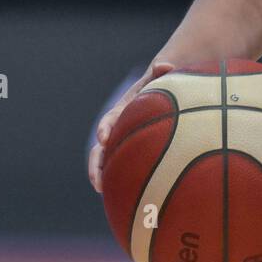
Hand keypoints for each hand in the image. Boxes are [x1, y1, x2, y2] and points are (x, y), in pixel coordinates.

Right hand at [87, 60, 175, 194]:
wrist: (165, 94)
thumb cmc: (164, 86)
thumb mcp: (163, 79)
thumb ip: (162, 72)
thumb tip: (165, 64)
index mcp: (124, 110)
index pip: (111, 119)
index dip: (105, 128)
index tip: (103, 138)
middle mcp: (119, 128)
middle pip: (101, 148)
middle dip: (96, 164)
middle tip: (97, 181)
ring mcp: (124, 142)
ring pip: (109, 161)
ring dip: (103, 175)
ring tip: (103, 192)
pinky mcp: (132, 152)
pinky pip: (124, 167)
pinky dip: (122, 180)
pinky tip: (130, 197)